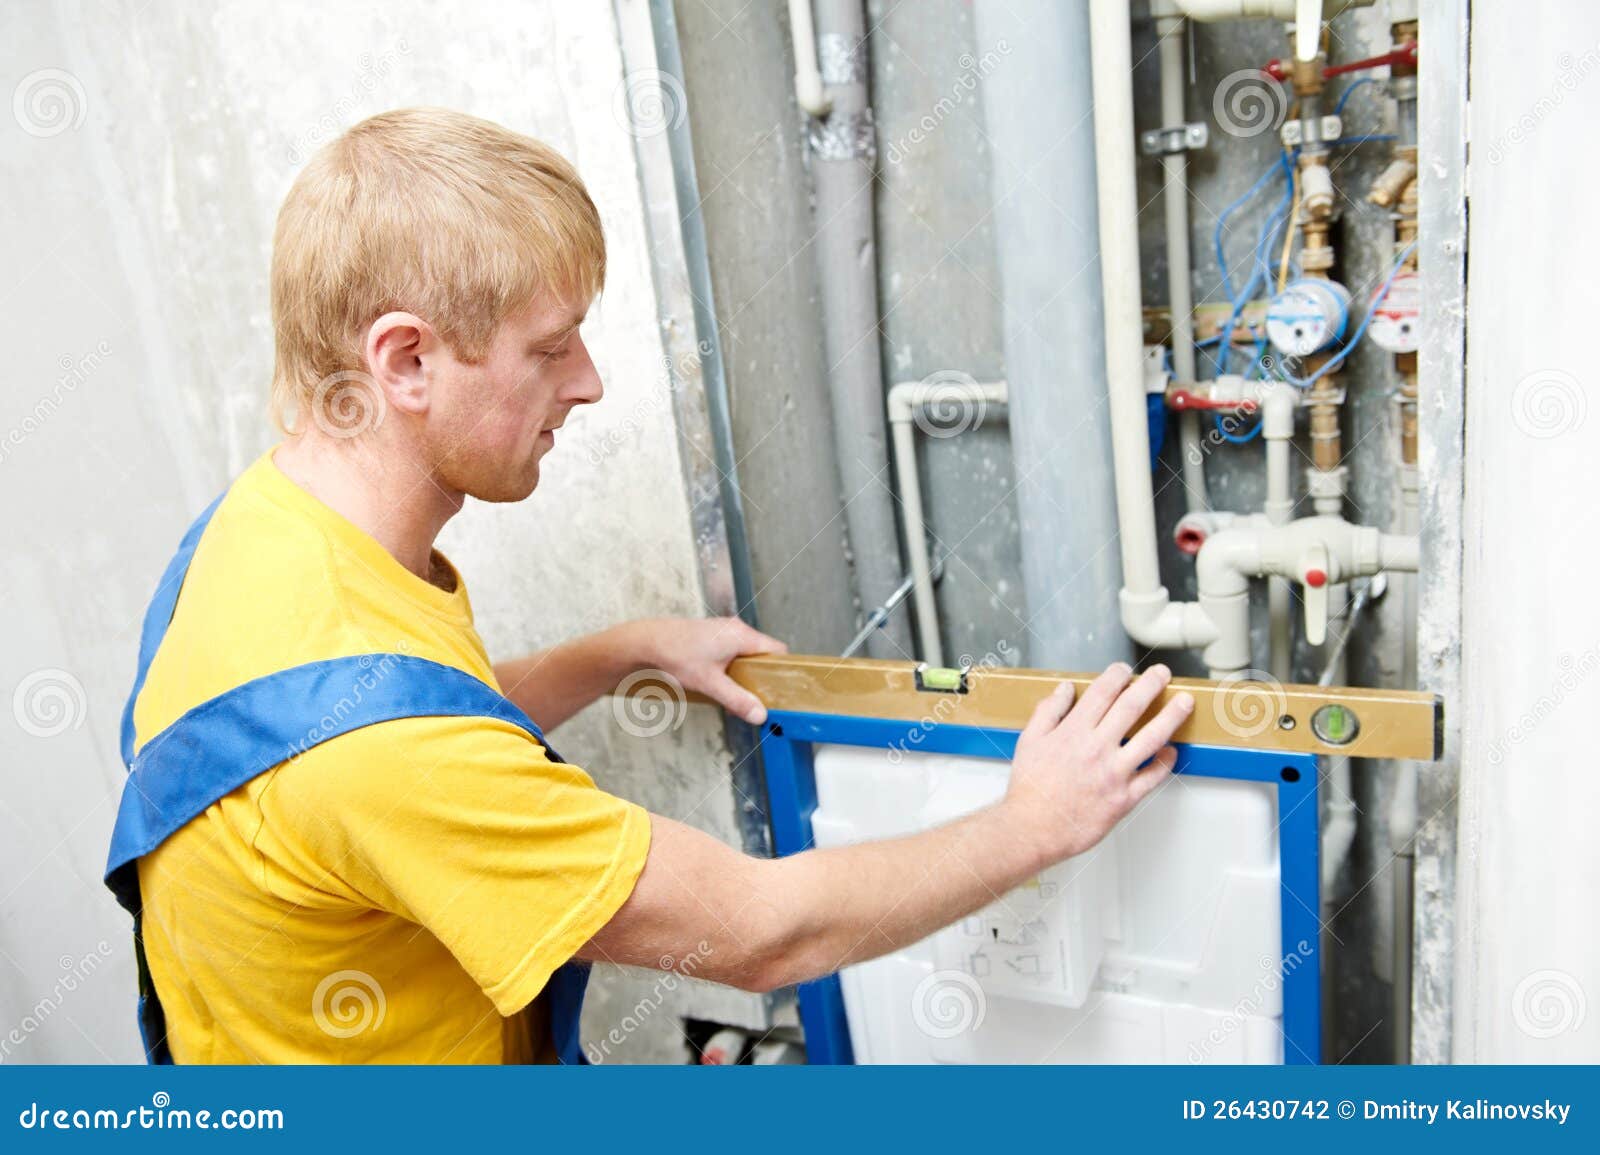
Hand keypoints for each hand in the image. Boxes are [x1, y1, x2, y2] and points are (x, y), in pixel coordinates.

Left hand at [634, 617, 786, 724]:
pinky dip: (730, 667)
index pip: (777, 650)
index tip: (777, 689)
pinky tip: (717, 682)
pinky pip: (731, 652)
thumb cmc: (675, 655)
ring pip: (745, 654)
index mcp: (742, 636)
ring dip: (742, 673)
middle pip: (762, 653)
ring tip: (731, 691)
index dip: (780, 670)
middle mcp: (735, 629)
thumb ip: (737, 700)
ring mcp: (722, 631)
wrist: (645, 643)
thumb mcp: (710, 684)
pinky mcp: (710, 636)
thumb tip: (759, 714)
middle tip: (753, 697)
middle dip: (759, 676)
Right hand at [1001, 662, 1193, 864]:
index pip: (1102, 692)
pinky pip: (1153, 777)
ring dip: (1172, 716)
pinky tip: (1171, 751)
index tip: (1125, 670)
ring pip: (1151, 738)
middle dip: (1152, 684)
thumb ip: (1048, 711)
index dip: (1117, 675)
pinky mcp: (1124, 798)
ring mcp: (1113, 773)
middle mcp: (1097, 748)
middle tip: (1163, 674)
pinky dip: (1166, 762)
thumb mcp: (1030, 741)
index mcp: (1073, 731)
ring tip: (1184, 703)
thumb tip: (1065, 689)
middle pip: (1132, 707)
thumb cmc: (1030, 789)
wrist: (1032, 828)